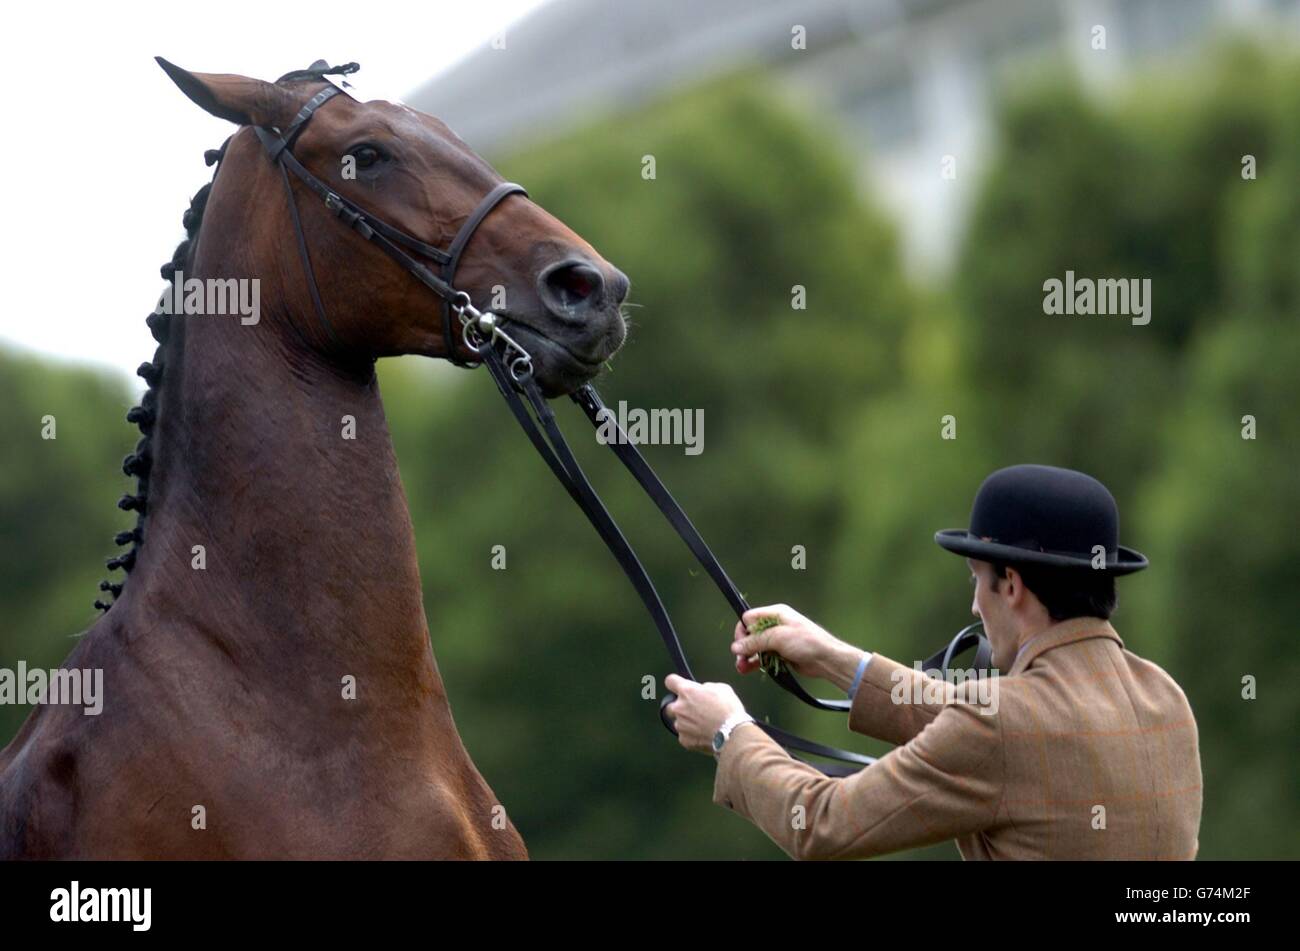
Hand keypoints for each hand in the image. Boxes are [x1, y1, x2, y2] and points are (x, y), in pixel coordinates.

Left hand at [663, 674, 745, 753]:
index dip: (675, 683)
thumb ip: (706, 687)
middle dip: (681, 706)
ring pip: (679, 722)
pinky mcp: (684, 740)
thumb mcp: (722, 688)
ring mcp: (680, 725)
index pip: (670, 681)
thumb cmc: (729, 710)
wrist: (733, 734)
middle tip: (696, 710)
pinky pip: (685, 735)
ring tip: (705, 725)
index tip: (678, 686)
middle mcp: (679, 707)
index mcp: (687, 691)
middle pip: (671, 705)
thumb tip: (702, 690)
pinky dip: (692, 735)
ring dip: (688, 722)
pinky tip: (705, 734)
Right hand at [730, 603, 851, 683]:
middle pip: (750, 634)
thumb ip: (755, 642)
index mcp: (775, 614)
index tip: (741, 644)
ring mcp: (778, 640)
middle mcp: (775, 625)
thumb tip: (736, 647)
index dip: (743, 631)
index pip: (749, 618)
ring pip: (755, 647)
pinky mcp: (780, 653)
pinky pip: (763, 656)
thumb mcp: (778, 638)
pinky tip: (748, 669)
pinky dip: (755, 662)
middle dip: (744, 646)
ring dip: (747, 656)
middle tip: (740, 659)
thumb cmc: (808, 642)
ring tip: (741, 667)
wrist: (826, 659)